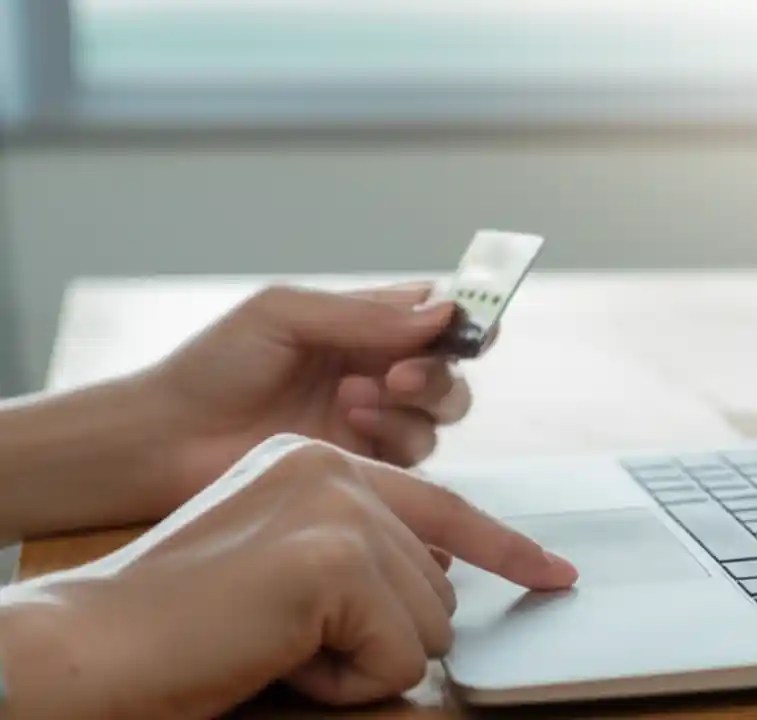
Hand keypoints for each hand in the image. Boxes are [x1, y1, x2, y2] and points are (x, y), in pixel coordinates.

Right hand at [0, 436, 577, 718]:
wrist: (98, 641)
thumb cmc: (187, 619)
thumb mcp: (284, 560)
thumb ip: (361, 547)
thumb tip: (440, 575)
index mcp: (323, 461)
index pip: (446, 506)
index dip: (507, 549)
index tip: (554, 575)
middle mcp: (337, 468)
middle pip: (440, 585)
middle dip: (379, 636)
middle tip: (288, 635)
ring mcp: (338, 506)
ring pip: (430, 625)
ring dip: (362, 661)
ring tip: (281, 643)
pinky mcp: (333, 558)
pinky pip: (400, 657)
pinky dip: (347, 684)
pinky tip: (282, 659)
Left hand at [143, 284, 474, 512]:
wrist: (169, 441)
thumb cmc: (216, 366)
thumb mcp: (284, 314)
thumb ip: (363, 313)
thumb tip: (441, 311)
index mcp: (361, 328)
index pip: (432, 319)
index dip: (460, 321)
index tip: (462, 327)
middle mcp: (376, 374)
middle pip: (448, 374)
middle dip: (436, 374)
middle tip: (396, 376)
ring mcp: (373, 427)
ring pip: (437, 420)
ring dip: (408, 407)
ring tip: (351, 402)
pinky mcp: (367, 472)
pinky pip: (413, 461)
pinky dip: (395, 440)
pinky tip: (351, 429)